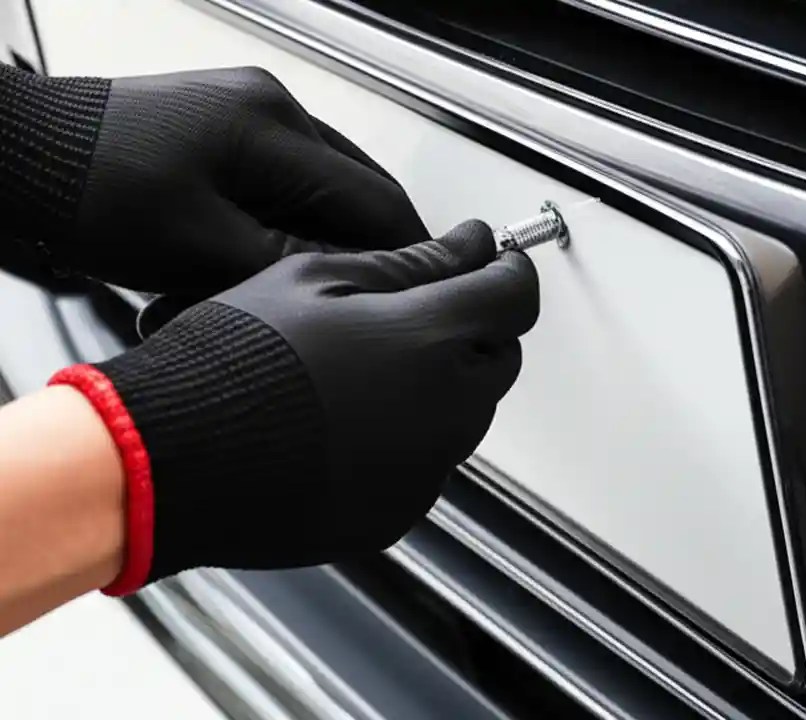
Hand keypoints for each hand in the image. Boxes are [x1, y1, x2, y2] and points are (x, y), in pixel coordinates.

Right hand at [51, 221, 537, 590]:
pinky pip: (426, 465)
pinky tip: (346, 421)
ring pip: (466, 414)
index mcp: (432, 341)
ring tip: (364, 368)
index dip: (509, 270)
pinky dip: (407, 438)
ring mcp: (425, 471)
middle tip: (420, 308)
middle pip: (499, 358)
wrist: (168, 460)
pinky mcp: (396, 513)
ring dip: (441, 385)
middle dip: (476, 328)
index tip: (493, 259)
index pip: (516, 296)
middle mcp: (447, 412)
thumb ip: (411, 263)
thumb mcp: (317, 278)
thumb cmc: (233, 360)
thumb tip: (470, 245)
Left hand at [66, 67, 428, 292]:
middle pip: (358, 187)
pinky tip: (277, 251)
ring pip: (324, 182)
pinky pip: (287, 174)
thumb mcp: (201, 249)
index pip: (376, 199)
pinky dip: (293, 215)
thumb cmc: (91, 193)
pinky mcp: (227, 122)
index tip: (421, 290)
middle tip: (376, 296)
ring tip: (318, 281)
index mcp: (273, 126)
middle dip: (369, 244)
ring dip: (328, 232)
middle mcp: (271, 106)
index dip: (406, 252)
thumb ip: (292, 265)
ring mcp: (249, 109)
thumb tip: (361, 282)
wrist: (25, 158)